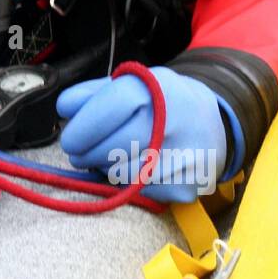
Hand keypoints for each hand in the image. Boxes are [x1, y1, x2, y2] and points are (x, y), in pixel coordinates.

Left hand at [57, 66, 229, 202]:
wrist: (212, 124)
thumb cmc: (159, 103)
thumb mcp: (131, 85)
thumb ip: (93, 94)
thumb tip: (65, 108)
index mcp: (159, 88)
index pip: (111, 107)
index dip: (83, 126)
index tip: (70, 140)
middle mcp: (177, 121)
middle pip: (112, 147)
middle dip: (86, 154)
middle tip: (80, 153)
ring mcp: (186, 157)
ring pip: (122, 174)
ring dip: (105, 169)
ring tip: (109, 158)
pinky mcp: (188, 186)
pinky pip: (139, 192)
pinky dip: (127, 184)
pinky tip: (134, 169)